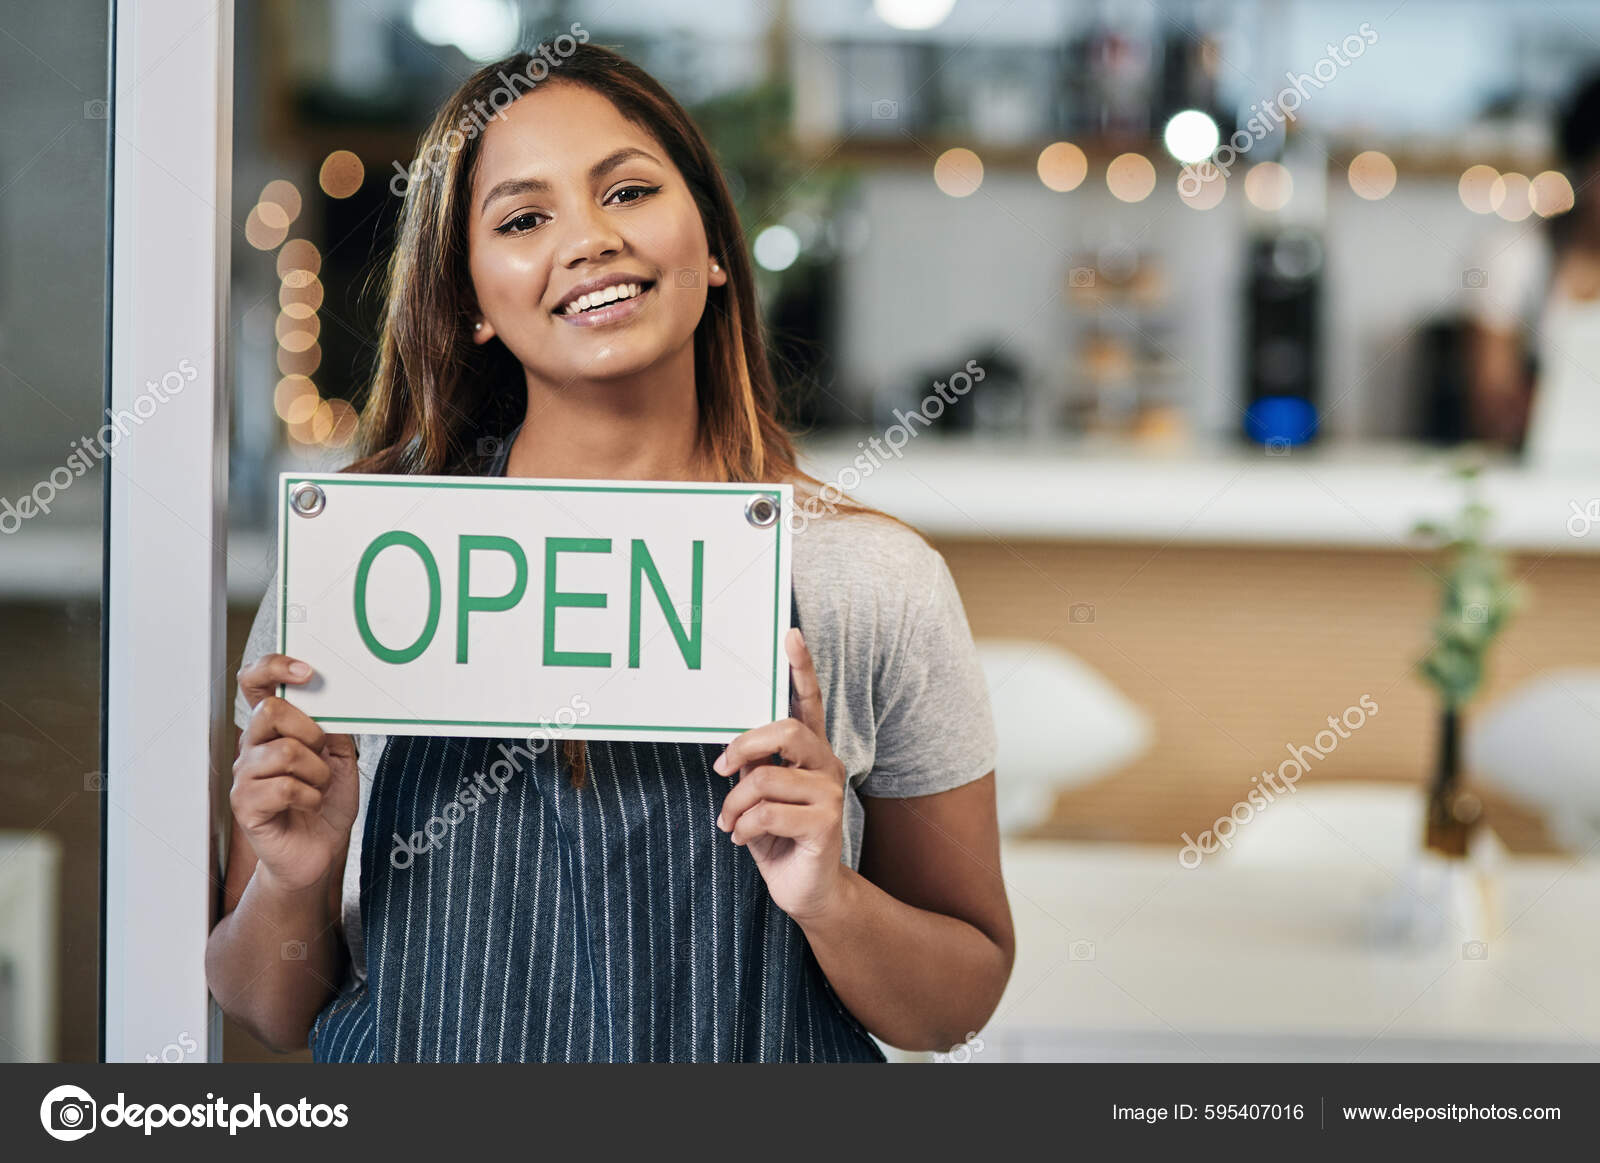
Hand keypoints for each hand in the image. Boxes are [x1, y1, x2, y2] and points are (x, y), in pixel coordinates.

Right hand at [232, 654, 358, 894]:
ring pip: (284, 752)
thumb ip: (335, 725)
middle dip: (310, 732)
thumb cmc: (324, 804)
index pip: (254, 683)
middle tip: (321, 755)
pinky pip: (284, 787)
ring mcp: (244, 776)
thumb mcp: (342, 756)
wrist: (317, 853)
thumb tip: (337, 695)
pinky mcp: (246, 805)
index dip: (273, 668)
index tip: (306, 671)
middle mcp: (252, 747)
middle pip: (270, 711)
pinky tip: (310, 804)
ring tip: (318, 787)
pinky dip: (310, 796)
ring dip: (316, 772)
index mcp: (273, 729)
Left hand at [713, 628, 846, 922]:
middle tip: (721, 770)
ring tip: (729, 822)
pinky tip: (741, 838)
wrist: (806, 891)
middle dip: (743, 747)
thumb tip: (734, 750)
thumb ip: (752, 766)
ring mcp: (829, 794)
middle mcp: (826, 765)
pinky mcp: (825, 824)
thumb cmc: (778, 837)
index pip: (808, 701)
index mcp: (810, 752)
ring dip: (733, 804)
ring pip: (764, 778)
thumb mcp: (758, 796)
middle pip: (785, 730)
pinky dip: (742, 827)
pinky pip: (766, 813)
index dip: (801, 668)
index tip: (790, 635)